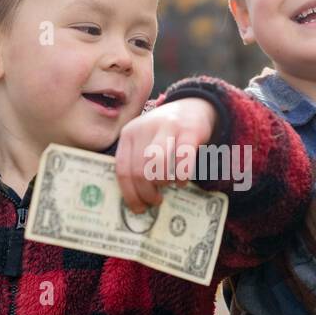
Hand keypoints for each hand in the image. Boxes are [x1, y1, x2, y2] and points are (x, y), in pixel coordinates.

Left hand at [115, 97, 218, 212]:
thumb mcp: (144, 139)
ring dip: (162, 183)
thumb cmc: (164, 132)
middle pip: (139, 170)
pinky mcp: (189, 131)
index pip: (122, 169)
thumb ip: (136, 161)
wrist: (193, 106)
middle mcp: (145, 128)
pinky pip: (183, 159)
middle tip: (155, 201)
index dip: (129, 193)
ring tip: (167, 187)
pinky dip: (182, 176)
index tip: (138, 208)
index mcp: (129, 133)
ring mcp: (168, 128)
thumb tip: (135, 198)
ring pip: (158, 165)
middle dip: (147, 193)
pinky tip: (181, 181)